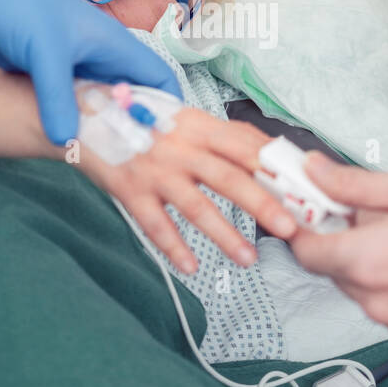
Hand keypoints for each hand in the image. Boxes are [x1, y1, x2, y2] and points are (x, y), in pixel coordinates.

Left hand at [0, 0, 181, 145]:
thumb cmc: (18, 8)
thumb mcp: (43, 53)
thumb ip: (57, 98)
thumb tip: (67, 142)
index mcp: (113, 44)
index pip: (158, 78)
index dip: (169, 108)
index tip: (167, 143)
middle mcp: (101, 57)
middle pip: (133, 97)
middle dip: (136, 126)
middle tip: (134, 161)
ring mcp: (77, 67)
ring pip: (102, 105)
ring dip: (104, 128)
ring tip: (105, 160)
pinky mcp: (53, 77)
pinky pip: (75, 106)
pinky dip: (77, 124)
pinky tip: (70, 145)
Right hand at [75, 91, 298, 272]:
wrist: (84, 117)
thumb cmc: (143, 122)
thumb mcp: (184, 119)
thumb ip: (221, 138)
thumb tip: (271, 155)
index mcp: (199, 126)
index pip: (246, 145)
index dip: (276, 167)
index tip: (303, 188)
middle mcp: (180, 146)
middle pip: (229, 177)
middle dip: (262, 203)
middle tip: (290, 228)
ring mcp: (155, 170)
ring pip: (196, 206)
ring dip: (225, 235)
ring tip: (250, 259)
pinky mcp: (130, 191)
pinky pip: (155, 225)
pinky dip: (173, 248)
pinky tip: (191, 268)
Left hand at [287, 154, 387, 360]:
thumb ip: (355, 185)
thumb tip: (314, 171)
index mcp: (368, 262)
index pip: (306, 253)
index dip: (305, 230)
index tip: (313, 215)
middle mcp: (381, 305)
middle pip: (340, 276)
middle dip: (350, 249)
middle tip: (380, 222)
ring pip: (373, 300)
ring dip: (382, 276)